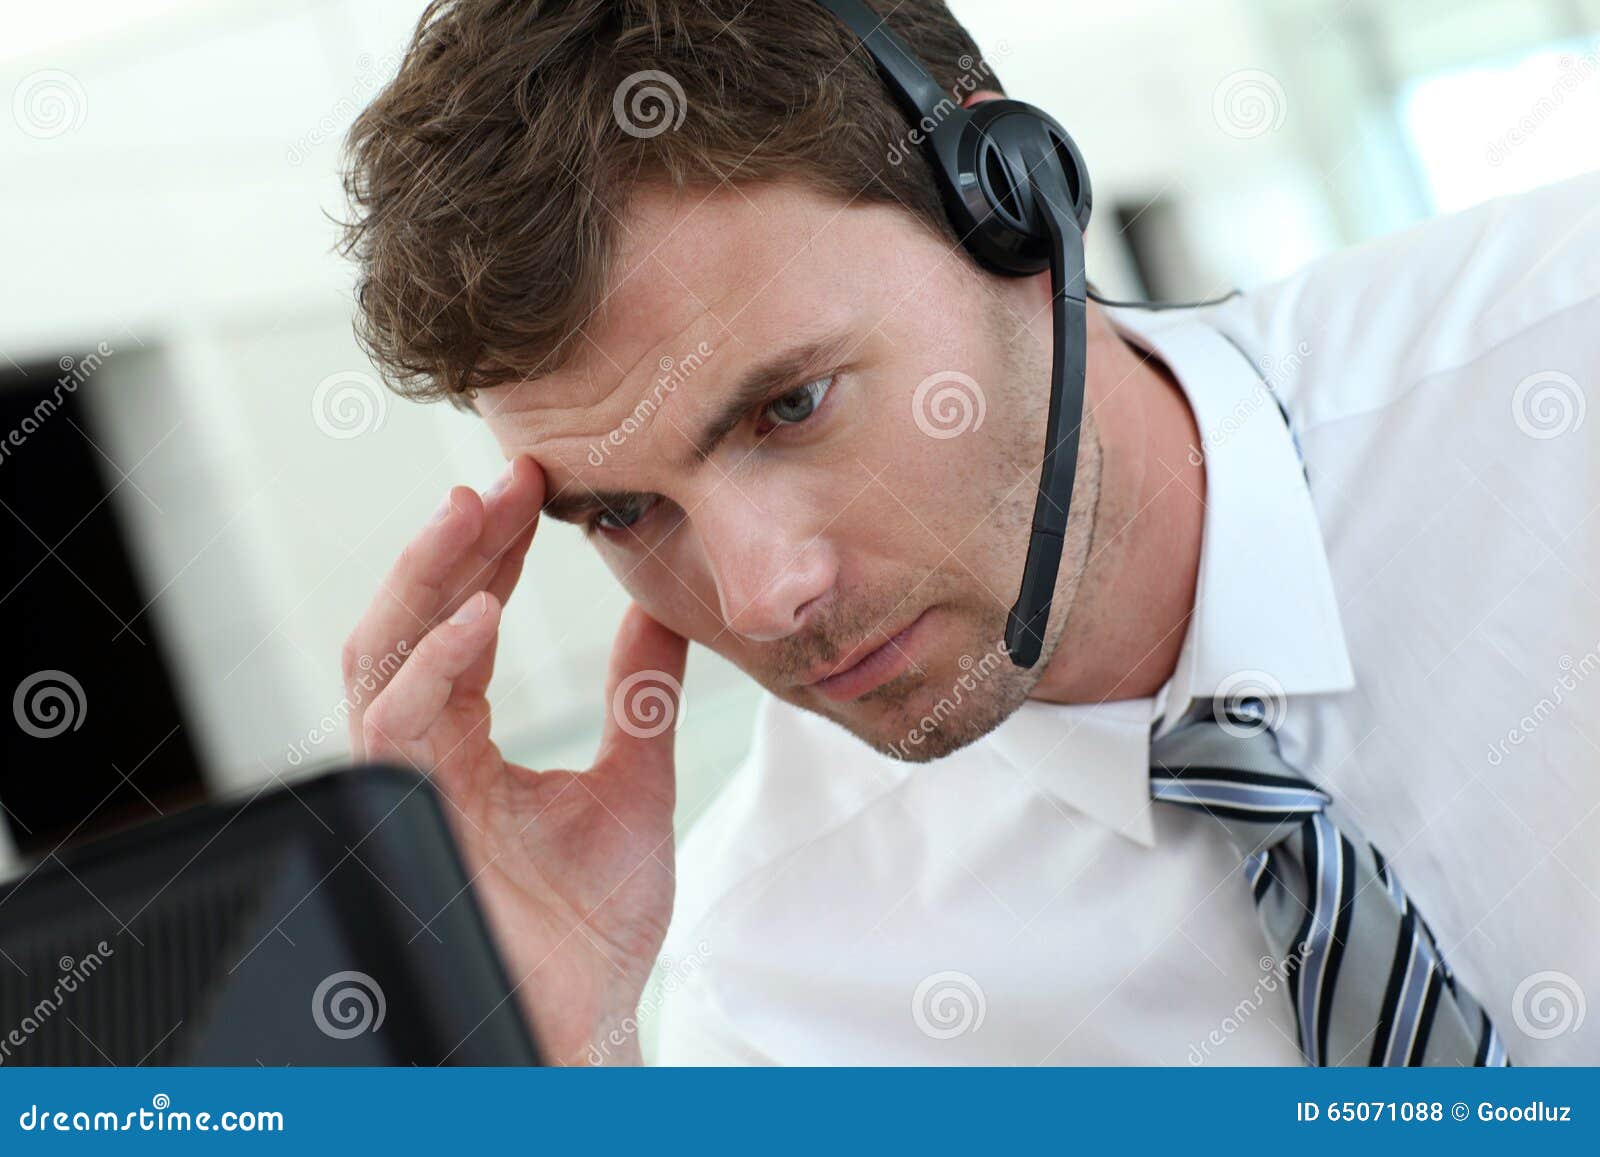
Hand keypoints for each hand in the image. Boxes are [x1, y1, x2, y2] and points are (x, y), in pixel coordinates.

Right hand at [341, 455, 686, 1064]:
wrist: (582, 1016)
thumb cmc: (593, 925)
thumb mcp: (634, 779)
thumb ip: (639, 697)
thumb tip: (660, 611)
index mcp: (466, 742)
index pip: (463, 622)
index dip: (491, 552)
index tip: (534, 486)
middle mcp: (425, 754)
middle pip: (412, 623)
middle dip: (453, 545)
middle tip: (505, 478)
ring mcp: (408, 783)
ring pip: (384, 657)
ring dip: (428, 580)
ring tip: (477, 510)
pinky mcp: (407, 815)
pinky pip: (397, 727)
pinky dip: (433, 665)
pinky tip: (479, 616)